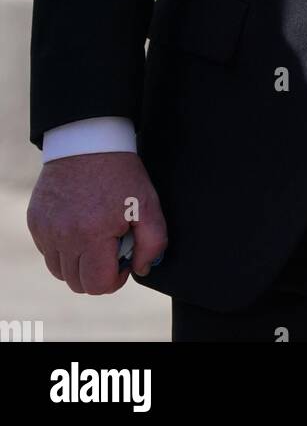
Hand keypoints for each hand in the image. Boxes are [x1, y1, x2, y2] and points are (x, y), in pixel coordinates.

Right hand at [27, 152, 167, 294]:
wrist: (88, 140)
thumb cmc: (121, 173)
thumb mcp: (148, 204)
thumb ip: (154, 243)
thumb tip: (140, 269)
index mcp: (92, 235)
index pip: (99, 285)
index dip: (116, 277)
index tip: (124, 256)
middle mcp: (63, 236)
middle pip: (78, 283)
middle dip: (97, 271)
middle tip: (110, 244)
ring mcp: (45, 230)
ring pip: (59, 271)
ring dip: (78, 262)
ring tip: (94, 236)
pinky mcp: (35, 221)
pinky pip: (47, 252)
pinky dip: (62, 247)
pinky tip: (78, 225)